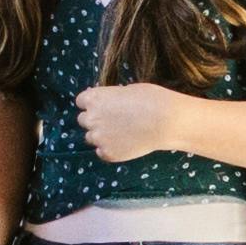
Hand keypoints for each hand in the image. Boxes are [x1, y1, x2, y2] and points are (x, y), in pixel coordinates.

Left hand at [75, 77, 192, 163]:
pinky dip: (110, 149)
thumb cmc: (150, 99)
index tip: (103, 106)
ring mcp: (98, 138)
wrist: (165, 121)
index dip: (92, 104)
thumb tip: (106, 103)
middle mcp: (91, 118)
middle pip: (83, 120)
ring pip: (91, 138)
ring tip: (121, 133)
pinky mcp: (108, 154)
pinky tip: (125, 143)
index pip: (81, 101)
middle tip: (113, 120)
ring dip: (101, 135)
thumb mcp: (126, 90)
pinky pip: (102, 152)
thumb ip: (110, 98)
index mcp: (94, 98)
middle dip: (95, 119)